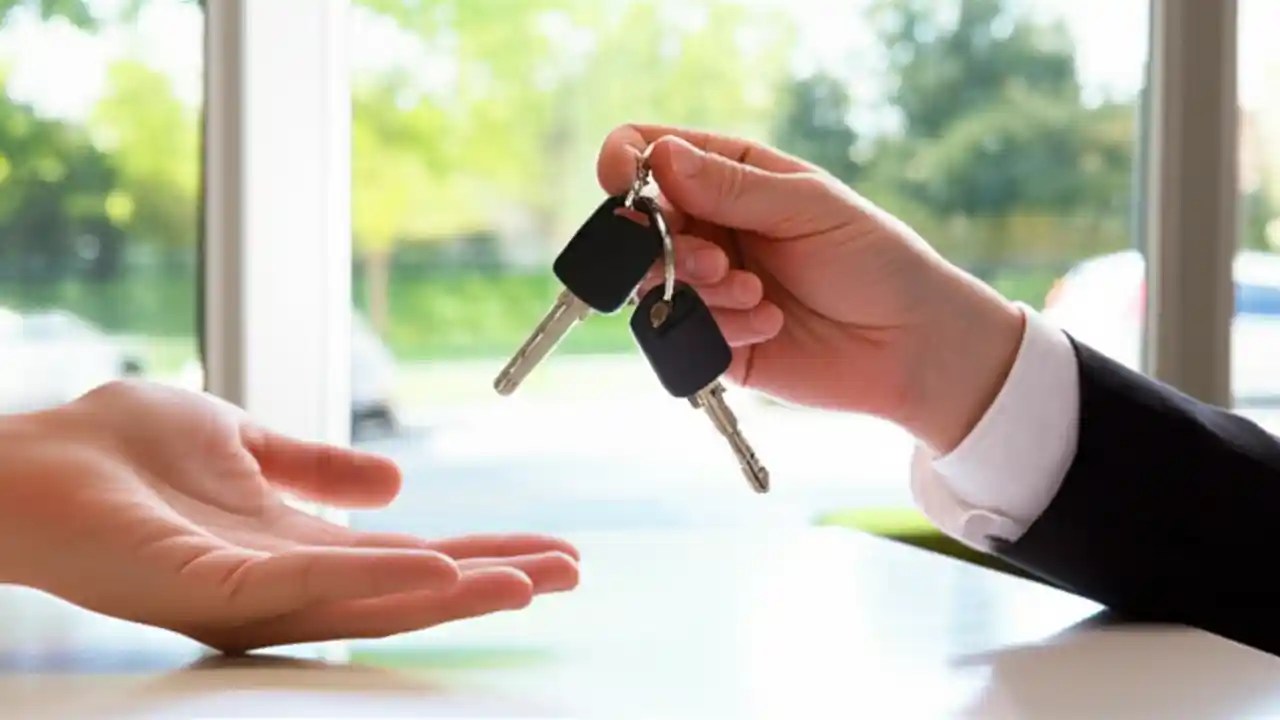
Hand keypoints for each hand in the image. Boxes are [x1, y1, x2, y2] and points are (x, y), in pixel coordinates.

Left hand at [0, 381, 578, 652]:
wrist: (33, 459)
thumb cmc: (117, 450)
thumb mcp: (244, 443)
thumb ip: (315, 465)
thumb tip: (395, 481)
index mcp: (296, 547)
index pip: (409, 558)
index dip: (481, 552)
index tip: (550, 548)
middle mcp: (287, 582)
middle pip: (411, 589)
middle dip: (494, 579)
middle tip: (572, 573)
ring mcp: (256, 592)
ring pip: (378, 598)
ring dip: (461, 590)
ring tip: (534, 580)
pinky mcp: (219, 588)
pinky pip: (315, 587)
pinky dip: (385, 582)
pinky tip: (443, 571)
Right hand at [598, 125, 1024, 450]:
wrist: (911, 344)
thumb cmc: (873, 259)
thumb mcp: (808, 207)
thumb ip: (731, 186)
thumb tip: (658, 155)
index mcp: (729, 176)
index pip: (648, 152)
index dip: (624, 163)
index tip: (626, 182)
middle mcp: (709, 227)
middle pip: (635, 224)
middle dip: (662, 243)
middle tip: (714, 261)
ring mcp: (706, 285)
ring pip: (650, 282)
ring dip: (697, 288)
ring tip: (754, 294)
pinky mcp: (713, 340)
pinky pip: (680, 333)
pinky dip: (721, 329)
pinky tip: (772, 324)